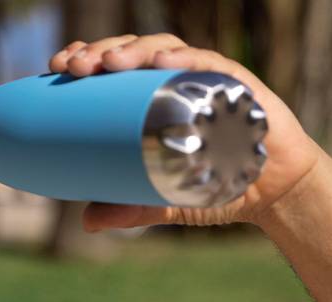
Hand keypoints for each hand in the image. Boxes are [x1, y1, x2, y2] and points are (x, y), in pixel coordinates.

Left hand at [48, 34, 324, 229]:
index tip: (56, 67)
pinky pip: (209, 63)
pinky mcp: (238, 83)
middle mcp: (175, 81)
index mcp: (151, 98)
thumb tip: (87, 222)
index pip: (112, 67)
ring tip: (108, 62)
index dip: (84, 58)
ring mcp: (206, 78)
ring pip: (163, 49)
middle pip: (130, 51)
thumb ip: (129, 209)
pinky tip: (161, 62)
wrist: (275, 192)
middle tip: (73, 66)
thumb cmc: (217, 185)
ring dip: (133, 50)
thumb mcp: (164, 199)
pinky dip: (184, 60)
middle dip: (98, 51)